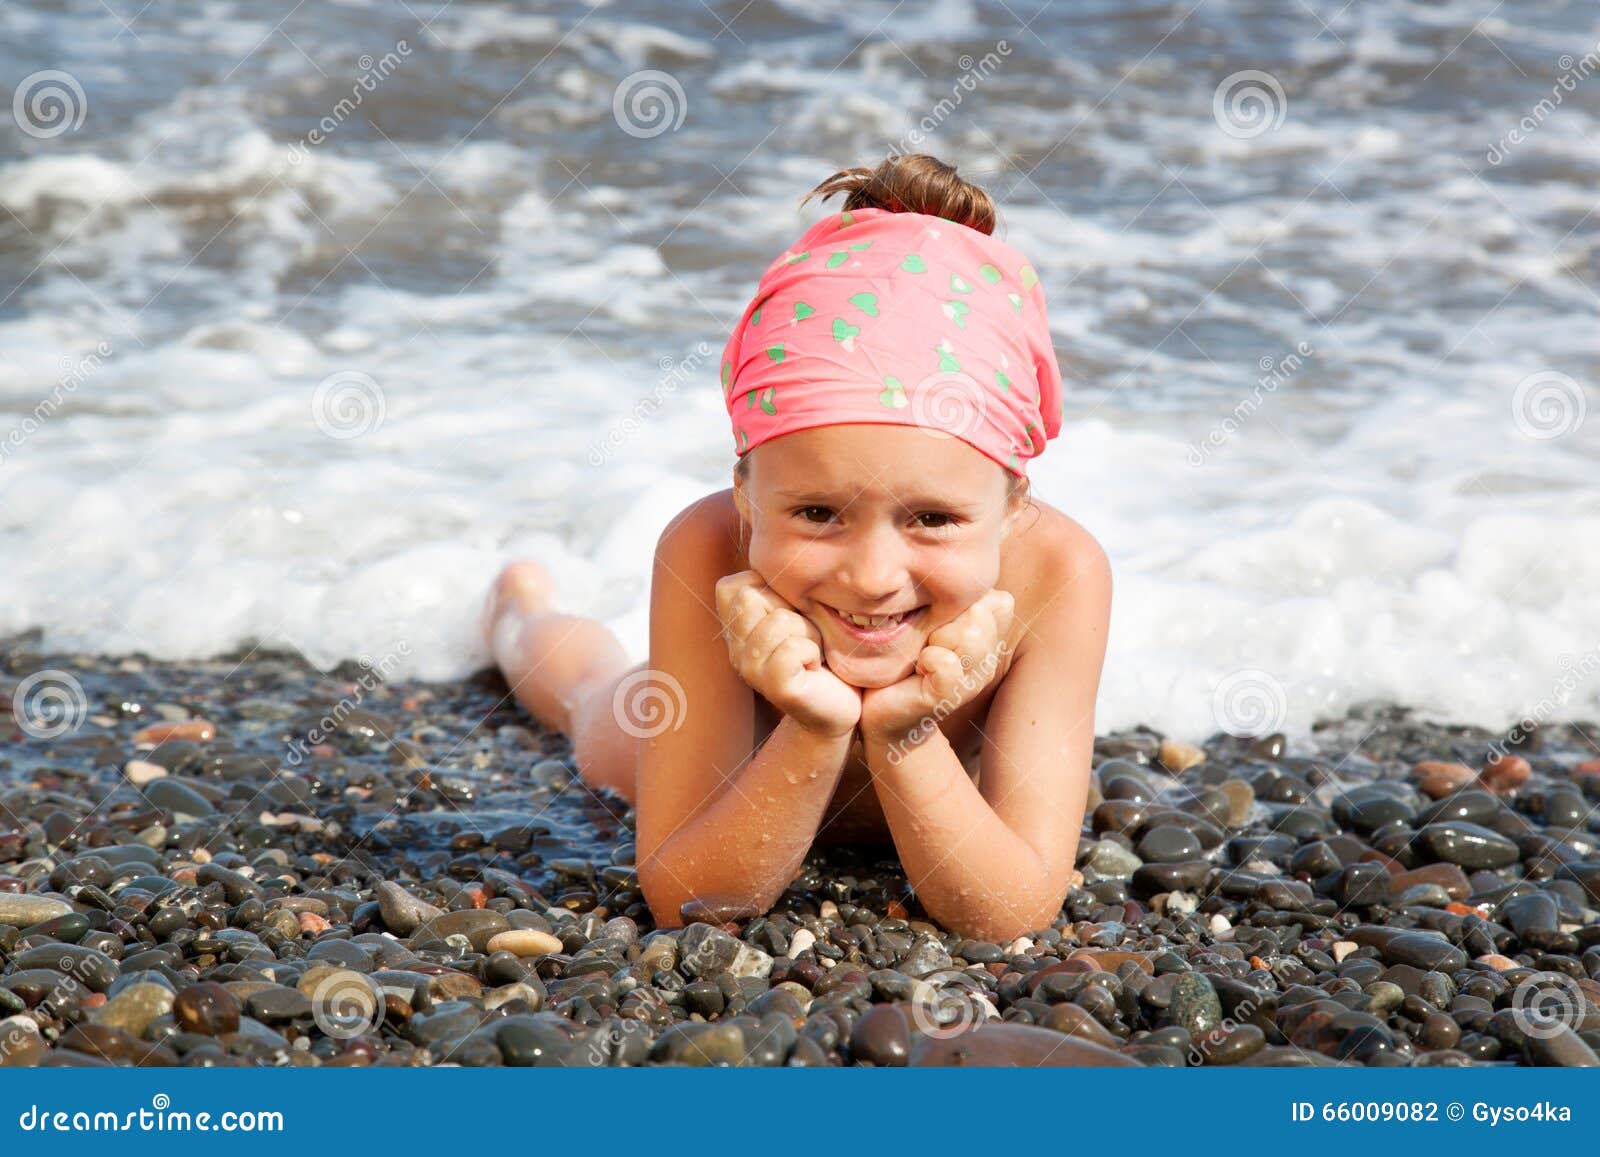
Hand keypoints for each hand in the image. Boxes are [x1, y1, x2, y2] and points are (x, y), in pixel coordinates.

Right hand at [715, 570, 862, 738]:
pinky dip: (813, 651)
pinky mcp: (775, 688)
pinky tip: (816, 667)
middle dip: (792, 610)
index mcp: (736, 628)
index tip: (793, 616)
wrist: (844, 702)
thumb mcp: (800, 607)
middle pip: (751, 596)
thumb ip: (779, 584)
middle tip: (807, 635)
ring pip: (778, 621)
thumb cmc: (826, 649)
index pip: (737, 584)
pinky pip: (792, 647)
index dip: (774, 591)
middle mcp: (735, 650)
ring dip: (808, 632)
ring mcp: (751, 670)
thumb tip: (782, 544)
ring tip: (814, 652)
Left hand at [859, 588, 1014, 743]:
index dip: (961, 602)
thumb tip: (981, 588)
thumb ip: (956, 596)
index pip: (997, 600)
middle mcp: (989, 657)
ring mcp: (973, 680)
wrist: (880, 704)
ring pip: (970, 637)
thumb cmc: (904, 653)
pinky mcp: (949, 697)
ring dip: (936, 639)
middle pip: (981, 613)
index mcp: (989, 633)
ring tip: (921, 654)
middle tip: (925, 639)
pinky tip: (918, 668)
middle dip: (946, 619)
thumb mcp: (931, 616)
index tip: (939, 621)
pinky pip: (947, 664)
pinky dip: (927, 660)